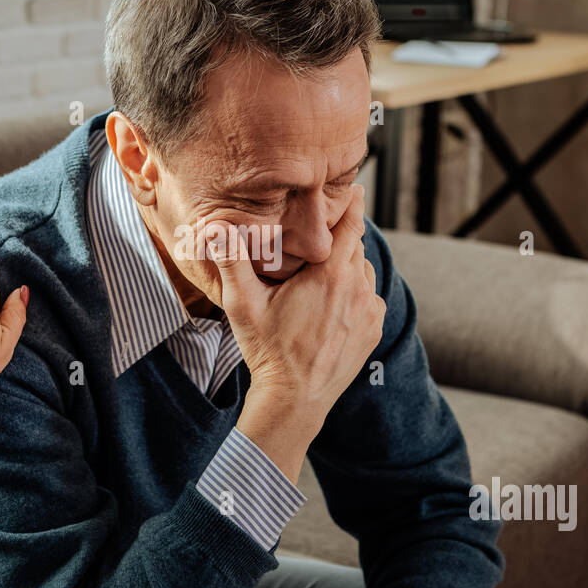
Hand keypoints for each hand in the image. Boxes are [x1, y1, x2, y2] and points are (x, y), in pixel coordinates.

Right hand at [207, 185, 384, 475]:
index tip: (355, 187)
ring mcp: (370, 311)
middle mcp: (358, 288)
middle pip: (355, 246)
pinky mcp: (374, 330)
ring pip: (364, 271)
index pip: (350, 224)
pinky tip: (334, 302)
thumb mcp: (243, 304)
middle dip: (341, 238)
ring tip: (323, 271)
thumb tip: (214, 228)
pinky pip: (370, 297)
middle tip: (322, 234)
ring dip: (348, 266)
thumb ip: (231, 261)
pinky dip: (357, 293)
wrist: (295, 399)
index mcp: (330, 275)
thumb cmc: (268, 350)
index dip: (352, 203)